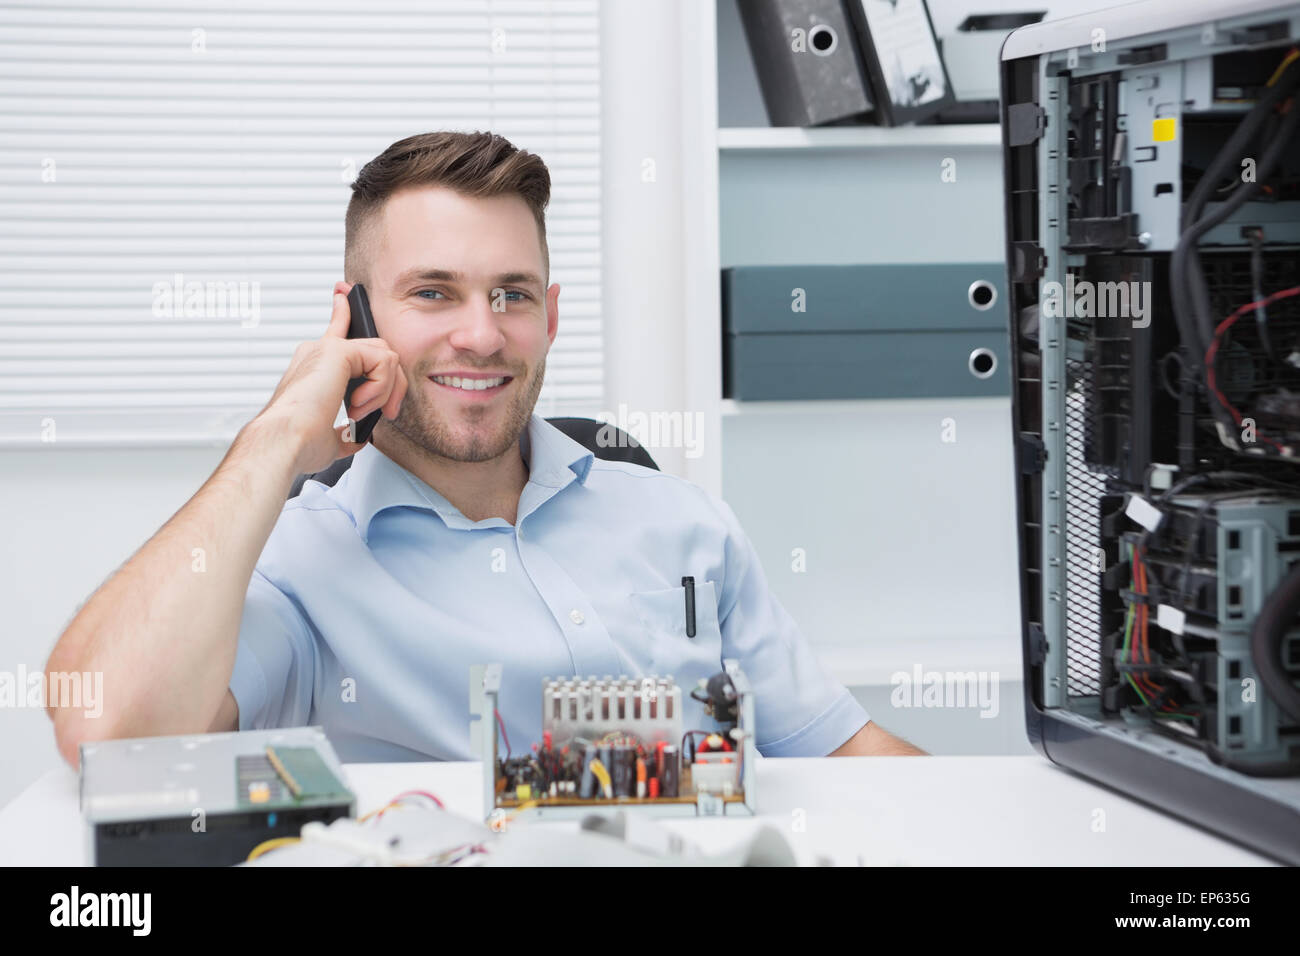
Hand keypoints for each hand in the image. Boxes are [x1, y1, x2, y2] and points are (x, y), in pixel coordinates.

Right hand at [254, 281, 407, 475]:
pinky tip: (356, 404)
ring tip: (358, 412)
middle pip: (376, 350)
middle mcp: (318, 352)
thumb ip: (345, 432)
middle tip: (388, 412)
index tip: (343, 294)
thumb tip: (356, 437)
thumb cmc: (297, 442)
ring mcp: (327, 348)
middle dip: (391, 383)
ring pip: (384, 356)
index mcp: (314, 367)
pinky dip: (379, 388)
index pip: (335, 332)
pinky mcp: (337, 350)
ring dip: (383, 391)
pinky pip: (383, 361)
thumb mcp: (330, 439)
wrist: (284, 441)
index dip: (341, 312)